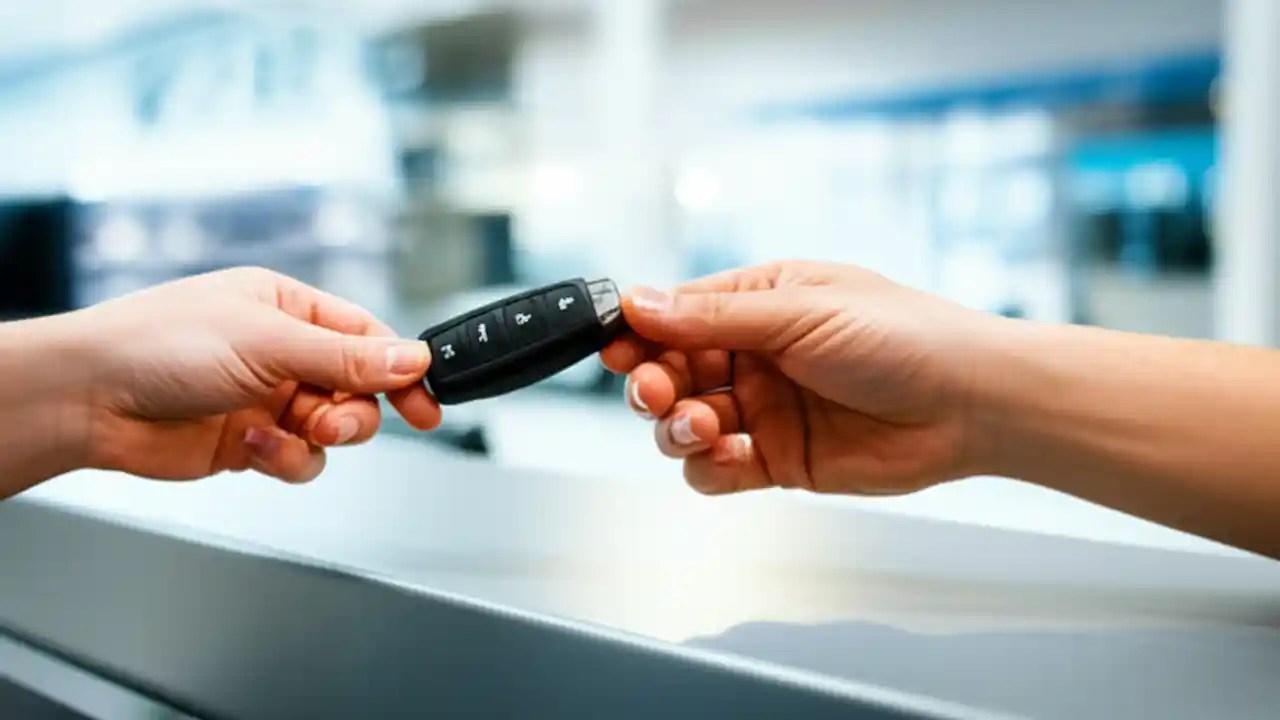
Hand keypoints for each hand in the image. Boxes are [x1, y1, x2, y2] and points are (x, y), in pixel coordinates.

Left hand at [70, 268, 438, 483]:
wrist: (92, 399)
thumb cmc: (160, 344)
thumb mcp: (268, 342)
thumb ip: (347, 359)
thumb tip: (413, 359)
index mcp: (290, 308)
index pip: (368, 338)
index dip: (401, 370)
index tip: (428, 402)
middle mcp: (284, 352)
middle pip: (360, 389)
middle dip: (355, 411)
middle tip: (335, 421)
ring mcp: (269, 399)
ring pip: (334, 430)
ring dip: (320, 438)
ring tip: (291, 432)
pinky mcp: (251, 442)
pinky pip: (299, 460)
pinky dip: (284, 459)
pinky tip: (250, 446)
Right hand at [602, 260, 999, 495]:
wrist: (971, 404)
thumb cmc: (905, 337)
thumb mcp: (800, 312)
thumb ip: (713, 317)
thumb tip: (637, 302)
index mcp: (760, 303)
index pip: (676, 316)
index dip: (640, 333)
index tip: (615, 348)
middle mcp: (755, 356)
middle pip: (671, 373)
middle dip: (652, 384)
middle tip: (654, 392)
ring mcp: (765, 409)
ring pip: (685, 425)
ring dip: (678, 429)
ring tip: (703, 427)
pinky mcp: (780, 460)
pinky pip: (719, 470)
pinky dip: (711, 468)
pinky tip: (733, 455)